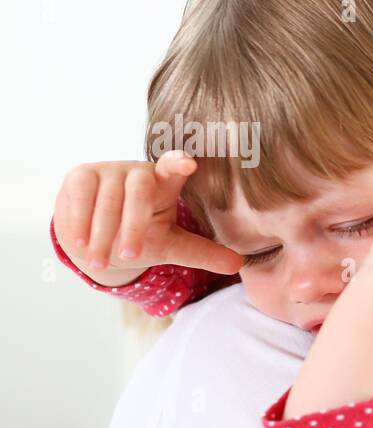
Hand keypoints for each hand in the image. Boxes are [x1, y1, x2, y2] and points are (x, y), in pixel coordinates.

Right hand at [53, 150, 244, 282]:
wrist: (94, 236)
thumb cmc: (139, 236)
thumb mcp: (171, 245)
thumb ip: (201, 252)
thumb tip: (237, 264)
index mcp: (165, 184)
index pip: (173, 169)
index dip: (179, 164)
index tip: (188, 163)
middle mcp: (138, 172)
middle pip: (139, 192)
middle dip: (134, 227)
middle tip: (130, 256)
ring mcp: (108, 170)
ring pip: (107, 200)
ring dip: (103, 234)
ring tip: (100, 260)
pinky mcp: (81, 175)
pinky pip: (80, 196)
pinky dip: (80, 221)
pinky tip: (80, 243)